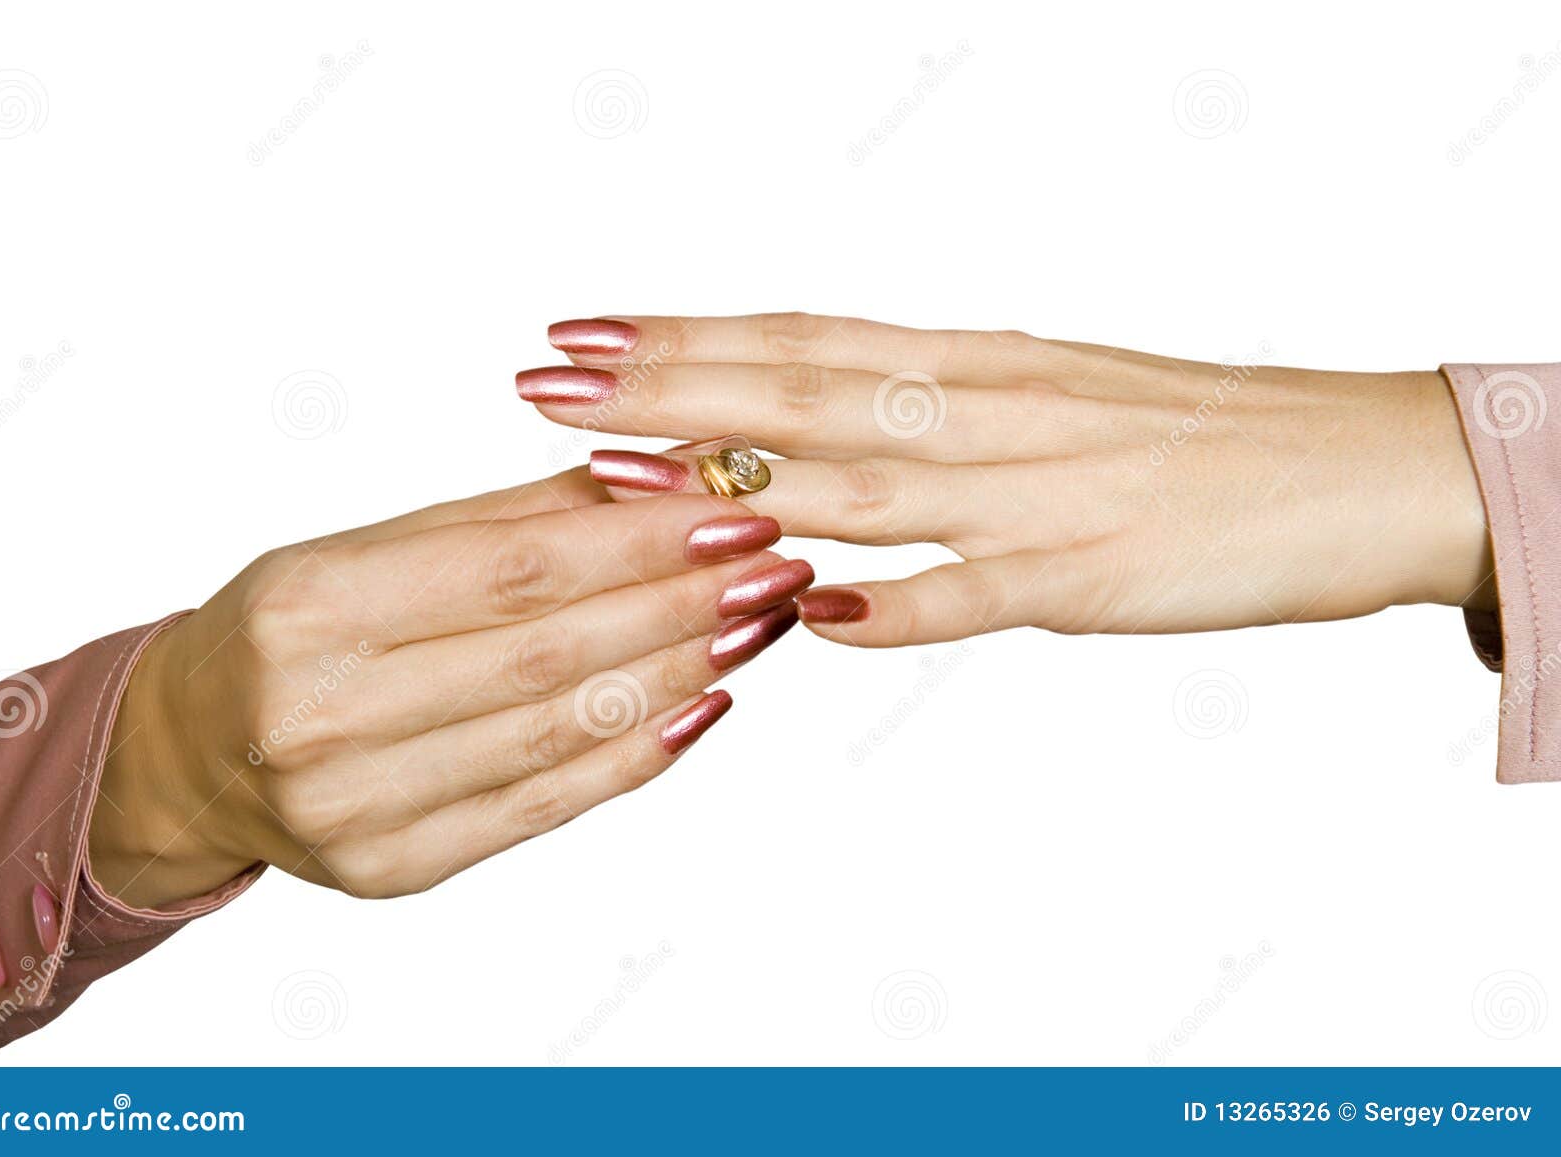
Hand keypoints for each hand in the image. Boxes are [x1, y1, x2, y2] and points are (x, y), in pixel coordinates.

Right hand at [90, 469, 809, 908]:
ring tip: (756, 622)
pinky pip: (544, 805)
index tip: (737, 509)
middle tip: (773, 562)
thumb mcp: (375, 546)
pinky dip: (635, 752)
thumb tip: (665, 471)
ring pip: (561, 731)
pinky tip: (701, 699)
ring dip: (681, 671)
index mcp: (311, 608)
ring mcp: (355, 809)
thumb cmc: (291, 627)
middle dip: (684, 601)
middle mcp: (322, 716)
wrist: (192, 749)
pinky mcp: (393, 869)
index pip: (515, 571)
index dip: (641, 541)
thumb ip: (517, 517)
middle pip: (551, 653)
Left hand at [519, 314, 1492, 646]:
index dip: (687, 338)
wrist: (1356, 466)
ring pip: (867, 480)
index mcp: (977, 366)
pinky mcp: (1096, 573)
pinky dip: (898, 602)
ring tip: (619, 477)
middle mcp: (991, 410)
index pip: (805, 339)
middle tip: (544, 381)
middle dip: (664, 389)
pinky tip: (812, 615)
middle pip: (803, 392)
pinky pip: (984, 590)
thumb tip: (832, 431)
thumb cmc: (1198, 438)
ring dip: (737, 478)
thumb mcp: (1052, 398)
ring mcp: (1040, 491)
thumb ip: (939, 415)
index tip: (585, 333)